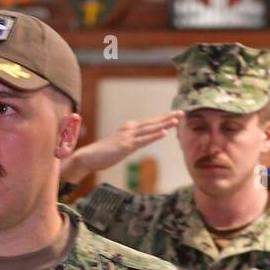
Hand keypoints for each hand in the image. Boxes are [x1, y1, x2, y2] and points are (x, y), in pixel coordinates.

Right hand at [62, 110, 182, 180]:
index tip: (174, 114)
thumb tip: (139, 143)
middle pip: (152, 122)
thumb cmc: (102, 154)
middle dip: (167, 117)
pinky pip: (143, 140)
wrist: (88, 157)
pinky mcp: (126, 146)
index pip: (149, 122)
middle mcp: (129, 129)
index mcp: (128, 129)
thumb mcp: (119, 146)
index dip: (162, 118)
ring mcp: (128, 137)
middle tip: (181, 112)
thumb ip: (130, 143)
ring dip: (164, 123)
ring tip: (177, 119)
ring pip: (150, 129)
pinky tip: (165, 132)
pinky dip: (155, 136)